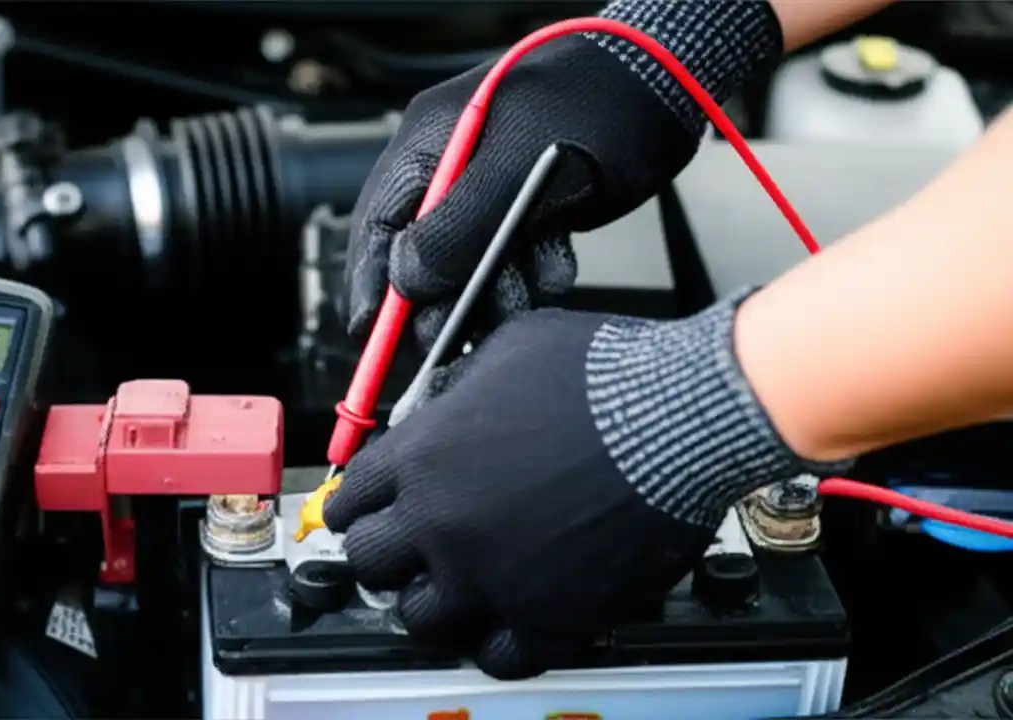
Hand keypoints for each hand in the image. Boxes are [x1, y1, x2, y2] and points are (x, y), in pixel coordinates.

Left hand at [323, 297, 848, 678]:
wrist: (682, 417)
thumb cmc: (606, 374)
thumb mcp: (509, 349)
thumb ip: (459, 388)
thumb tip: (447, 405)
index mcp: (422, 456)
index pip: (352, 500)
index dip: (359, 507)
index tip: (369, 514)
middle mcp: (441, 522)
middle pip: (369, 562)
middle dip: (387, 554)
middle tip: (410, 550)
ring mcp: (489, 577)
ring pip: (420, 618)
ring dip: (434, 602)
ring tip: (458, 589)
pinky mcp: (547, 619)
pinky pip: (497, 658)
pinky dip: (496, 643)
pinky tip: (509, 622)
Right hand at [343, 33, 700, 350]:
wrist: (668, 85)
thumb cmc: (595, 99)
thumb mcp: (515, 165)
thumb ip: (456, 228)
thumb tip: (406, 281)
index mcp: (431, 147)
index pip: (380, 226)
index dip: (373, 285)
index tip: (376, 335)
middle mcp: (456, 173)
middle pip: (425, 258)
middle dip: (444, 298)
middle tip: (457, 333)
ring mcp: (496, 193)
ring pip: (476, 270)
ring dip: (499, 293)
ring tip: (525, 294)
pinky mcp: (536, 211)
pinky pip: (520, 263)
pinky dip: (537, 275)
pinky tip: (556, 265)